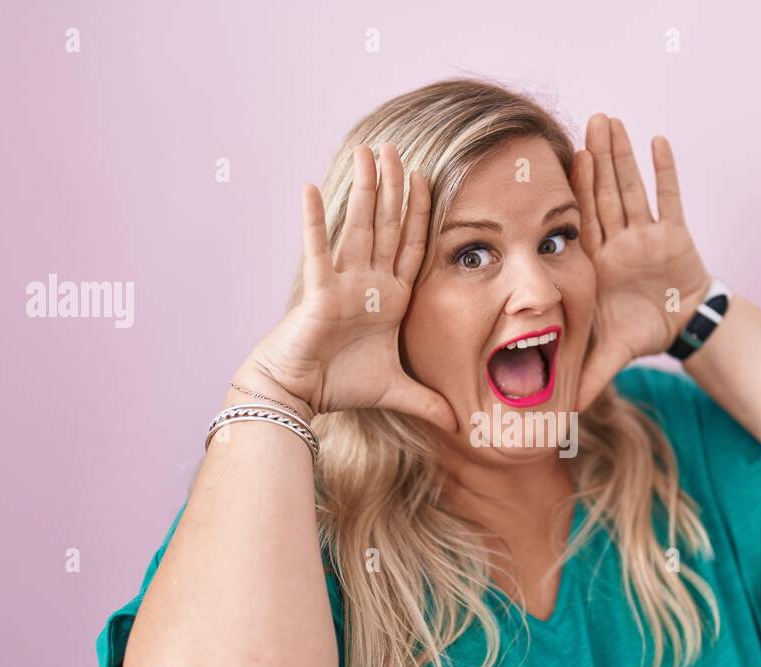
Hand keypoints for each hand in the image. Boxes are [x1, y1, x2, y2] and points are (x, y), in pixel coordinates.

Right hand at [242, 142, 456, 432]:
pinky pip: (318, 251)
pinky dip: (313, 221)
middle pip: (386, 225)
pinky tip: (309, 187)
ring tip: (368, 152)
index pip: (411, 247)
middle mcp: (368, 282)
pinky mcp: (319, 292)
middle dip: (393, 186)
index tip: (427, 179)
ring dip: (364, 189)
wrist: (300, 394)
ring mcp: (343, 283)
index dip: (420, 214)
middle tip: (396, 146)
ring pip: (358, 227)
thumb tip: (460, 426)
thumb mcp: (397, 391)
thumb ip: (428, 401)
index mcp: (390, 297)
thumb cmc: (340, 386)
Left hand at [570, 115, 711, 411]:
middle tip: (589, 121)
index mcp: (598, 263)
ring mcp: (647, 236)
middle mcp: (619, 242)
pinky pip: (670, 200)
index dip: (576, 191)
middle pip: (606, 194)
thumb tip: (561, 412)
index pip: (583, 222)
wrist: (680, 328)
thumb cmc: (640, 332)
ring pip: (633, 190)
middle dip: (599, 158)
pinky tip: (659, 141)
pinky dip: (666, 173)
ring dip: (624, 156)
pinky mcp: (676, 236)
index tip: (564, 159)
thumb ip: (586, 376)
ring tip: (613, 121)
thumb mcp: (610, 354)